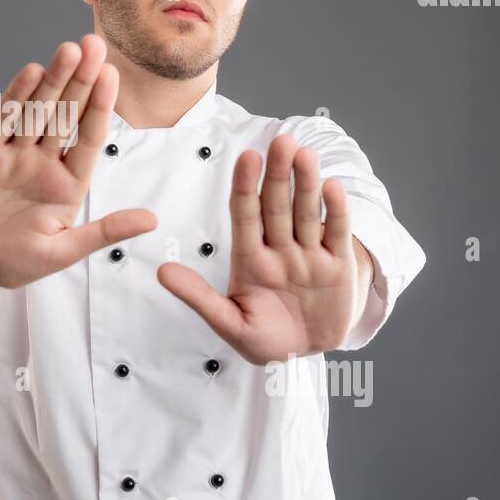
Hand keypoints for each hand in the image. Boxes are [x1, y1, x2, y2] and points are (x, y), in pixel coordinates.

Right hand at [0, 33, 157, 288]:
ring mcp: (14, 154)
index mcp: (68, 182)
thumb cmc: (15, 263)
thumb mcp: (63, 251)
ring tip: (69, 50)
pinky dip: (16, 97)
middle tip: (95, 44)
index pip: (88, 136)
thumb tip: (152, 221)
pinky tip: (32, 73)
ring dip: (53, 79)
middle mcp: (44, 161)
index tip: (112, 75)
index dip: (100, 106)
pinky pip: (3, 121)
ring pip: (37, 110)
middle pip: (66, 114)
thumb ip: (104, 232)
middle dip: (81, 80)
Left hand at [157, 133, 359, 363]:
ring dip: (307, 184)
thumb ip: (199, 298)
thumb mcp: (229, 323)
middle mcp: (280, 250)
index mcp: (250, 259)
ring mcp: (310, 256)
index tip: (246, 157)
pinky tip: (333, 187)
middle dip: (278, 175)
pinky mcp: (338, 268)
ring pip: (307, 214)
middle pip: (278, 207)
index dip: (245, 187)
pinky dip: (336, 212)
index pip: (246, 216)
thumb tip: (161, 272)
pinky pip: (336, 235)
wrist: (302, 358)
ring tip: (305, 155)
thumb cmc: (262, 338)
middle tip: (281, 140)